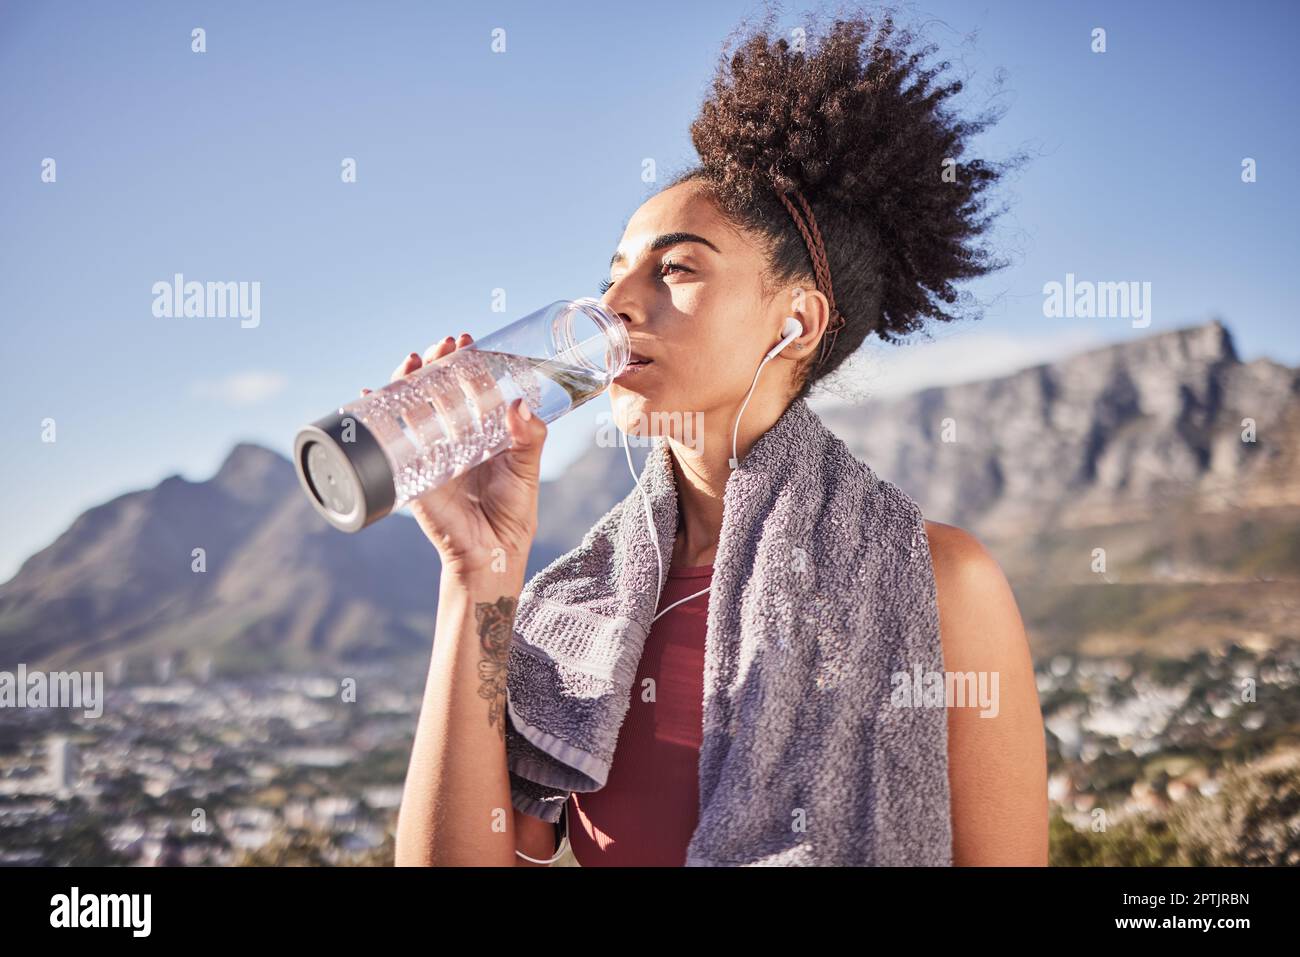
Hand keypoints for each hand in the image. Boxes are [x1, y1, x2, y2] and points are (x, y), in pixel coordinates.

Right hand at [360, 333, 547, 577]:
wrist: (491, 551)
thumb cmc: (513, 511)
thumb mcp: (527, 469)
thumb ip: (529, 438)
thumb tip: (518, 405)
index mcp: (483, 431)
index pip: (471, 387)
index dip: (467, 363)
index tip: (467, 342)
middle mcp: (455, 436)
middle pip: (439, 390)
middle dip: (437, 364)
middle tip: (442, 346)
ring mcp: (431, 451)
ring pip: (414, 407)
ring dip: (408, 380)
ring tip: (413, 361)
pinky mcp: (413, 470)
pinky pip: (391, 439)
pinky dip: (377, 416)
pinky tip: (371, 395)